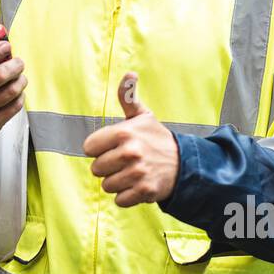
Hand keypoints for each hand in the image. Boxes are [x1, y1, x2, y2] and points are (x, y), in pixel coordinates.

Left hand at [84, 72, 178, 207]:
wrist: (185, 164)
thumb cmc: (157, 138)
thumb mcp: (142, 116)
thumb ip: (128, 97)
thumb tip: (130, 74)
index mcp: (124, 132)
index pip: (89, 148)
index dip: (100, 149)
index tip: (114, 147)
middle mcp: (130, 152)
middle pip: (96, 169)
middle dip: (108, 167)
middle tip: (125, 161)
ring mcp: (137, 173)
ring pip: (106, 185)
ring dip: (117, 182)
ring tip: (132, 173)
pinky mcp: (144, 192)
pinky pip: (119, 200)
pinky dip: (127, 196)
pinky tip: (138, 185)